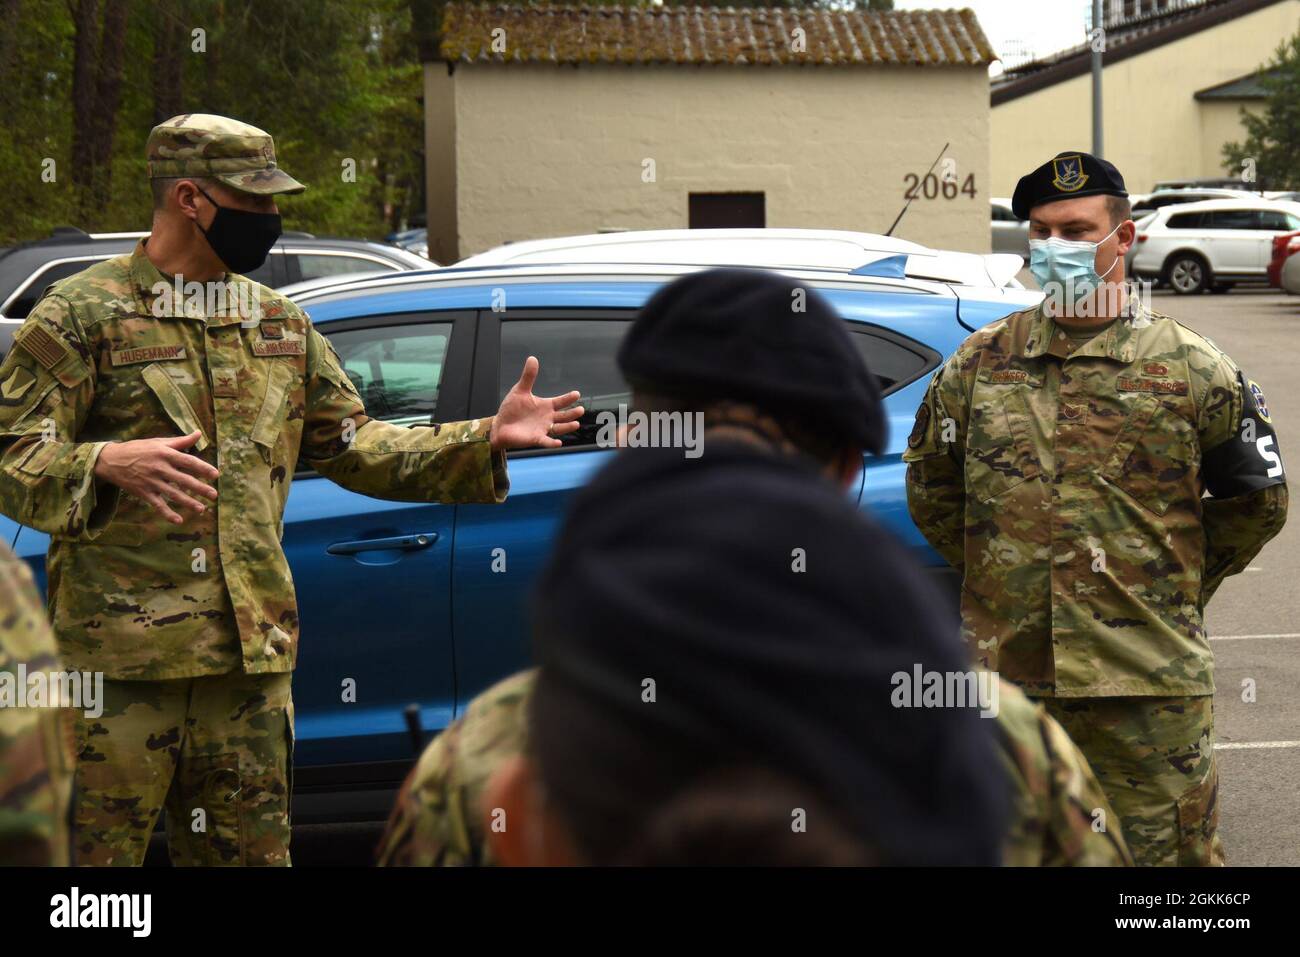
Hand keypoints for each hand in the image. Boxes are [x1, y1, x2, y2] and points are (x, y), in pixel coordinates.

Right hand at [94, 431, 219, 524]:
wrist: (111, 460)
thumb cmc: (138, 449)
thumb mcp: (158, 442)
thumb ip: (180, 441)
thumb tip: (199, 433)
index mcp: (165, 454)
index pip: (188, 461)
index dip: (202, 468)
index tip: (215, 475)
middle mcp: (159, 468)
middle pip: (183, 480)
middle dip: (200, 488)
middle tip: (214, 495)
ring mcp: (151, 481)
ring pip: (173, 494)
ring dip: (188, 502)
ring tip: (202, 509)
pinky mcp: (143, 492)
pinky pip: (157, 504)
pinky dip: (167, 513)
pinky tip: (178, 520)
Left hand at [490, 356, 583, 450]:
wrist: (501, 425)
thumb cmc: (512, 408)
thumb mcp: (520, 390)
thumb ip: (528, 376)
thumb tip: (533, 358)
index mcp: (545, 406)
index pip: (560, 402)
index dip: (568, 398)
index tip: (576, 394)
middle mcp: (547, 418)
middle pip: (563, 416)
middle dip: (572, 413)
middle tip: (580, 410)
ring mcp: (543, 429)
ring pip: (558, 428)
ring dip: (567, 427)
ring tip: (576, 424)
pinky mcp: (535, 438)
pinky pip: (546, 441)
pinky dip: (552, 443)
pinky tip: (558, 443)